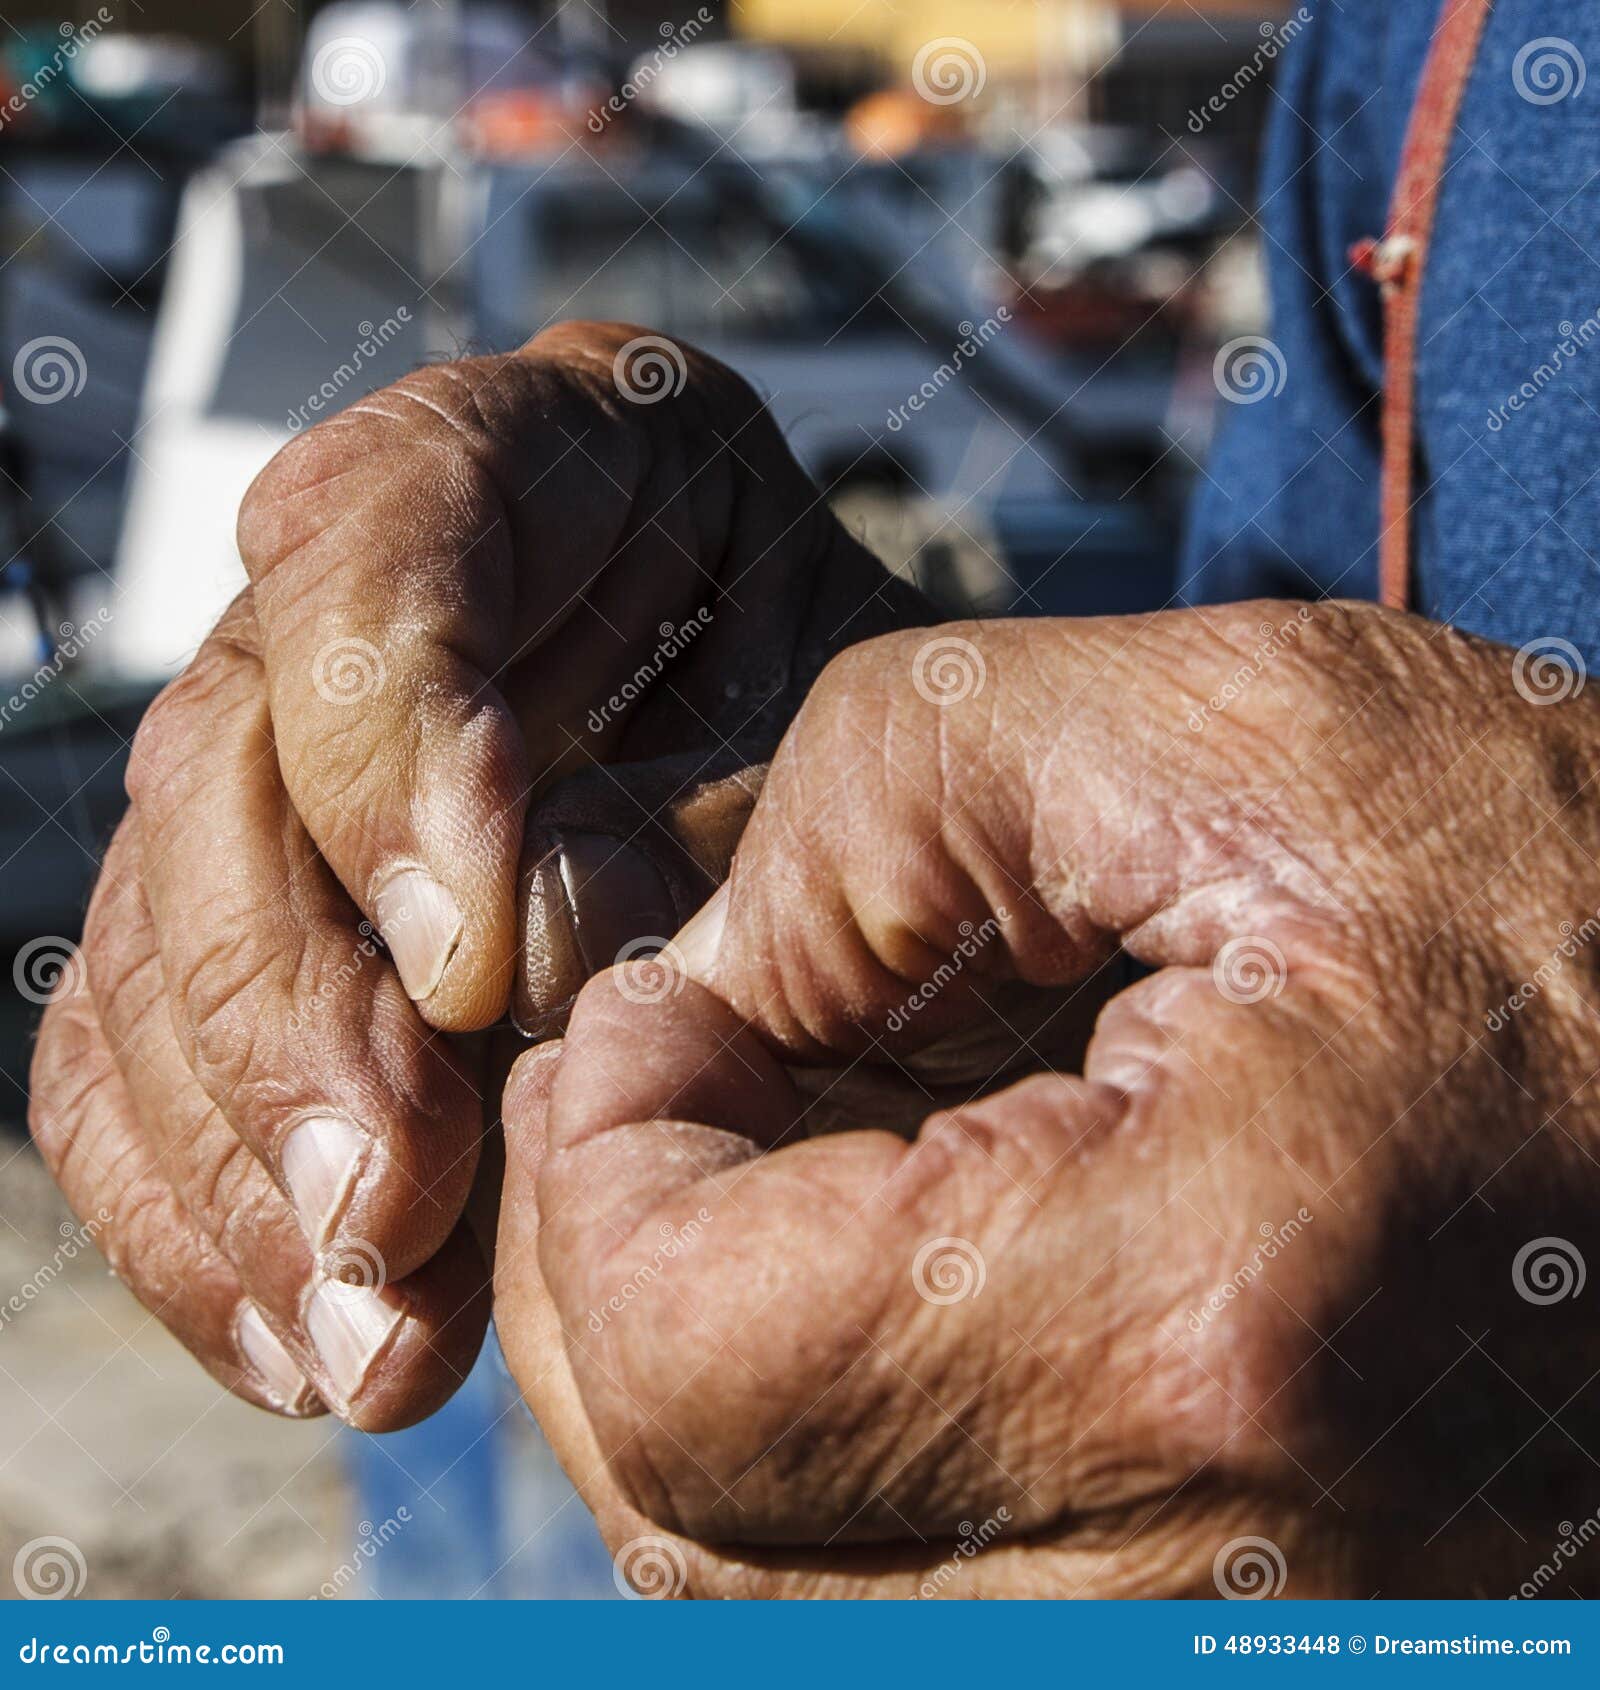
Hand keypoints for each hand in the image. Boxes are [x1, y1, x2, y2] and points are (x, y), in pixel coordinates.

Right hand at [28, 322, 924, 1426]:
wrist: (920, 869)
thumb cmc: (916, 788)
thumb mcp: (864, 772)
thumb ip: (694, 829)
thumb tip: (492, 964)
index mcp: (562, 460)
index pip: (384, 526)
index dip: (387, 741)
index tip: (467, 963)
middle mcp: (395, 602)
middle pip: (225, 757)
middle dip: (294, 1011)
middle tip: (386, 1207)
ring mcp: (305, 772)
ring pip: (155, 940)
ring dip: (252, 1164)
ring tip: (369, 1339)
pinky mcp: (270, 935)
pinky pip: (142, 1064)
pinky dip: (214, 1219)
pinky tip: (318, 1341)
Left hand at [496, 603, 1599, 1597]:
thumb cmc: (1585, 892)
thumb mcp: (1242, 736)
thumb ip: (885, 802)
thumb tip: (697, 983)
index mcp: (1200, 1324)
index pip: (679, 1343)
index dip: (594, 1160)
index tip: (650, 1012)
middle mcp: (1205, 1591)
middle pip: (690, 1508)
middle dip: (611, 1268)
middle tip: (670, 1081)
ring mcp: (1230, 1658)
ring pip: (769, 1588)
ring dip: (698, 1366)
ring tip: (768, 1165)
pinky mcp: (1241, 1643)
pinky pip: (905, 1597)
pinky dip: (821, 1446)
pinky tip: (878, 1276)